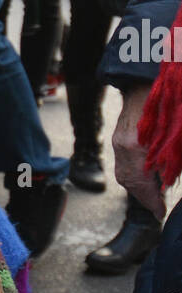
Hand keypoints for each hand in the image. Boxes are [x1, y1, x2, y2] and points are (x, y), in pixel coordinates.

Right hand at [113, 81, 165, 216]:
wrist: (144, 80)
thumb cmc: (166, 103)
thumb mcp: (174, 134)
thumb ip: (172, 159)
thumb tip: (170, 178)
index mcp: (138, 146)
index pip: (144, 183)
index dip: (153, 201)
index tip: (161, 213)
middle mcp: (125, 147)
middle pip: (131, 182)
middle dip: (145, 198)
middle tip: (157, 209)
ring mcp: (119, 143)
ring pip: (124, 176)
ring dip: (138, 189)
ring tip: (152, 198)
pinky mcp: (118, 139)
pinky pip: (123, 165)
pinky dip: (133, 177)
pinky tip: (144, 180)